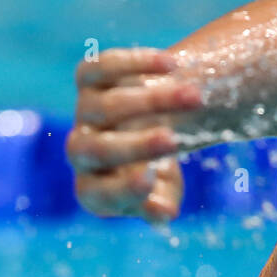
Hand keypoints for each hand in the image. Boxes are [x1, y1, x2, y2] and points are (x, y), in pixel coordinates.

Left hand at [65, 48, 201, 222]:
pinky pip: (101, 67)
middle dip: (135, 146)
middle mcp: (81, 151)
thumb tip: (162, 213)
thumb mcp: (164, 191)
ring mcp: (83, 113)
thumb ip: (160, 205)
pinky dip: (135, 63)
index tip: (150, 178)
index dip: (121, 189)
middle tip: (173, 141)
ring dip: (154, 100)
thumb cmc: (157, 169)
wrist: (152, 125)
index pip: (97, 193)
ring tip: (196, 96)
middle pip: (96, 150)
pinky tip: (172, 65)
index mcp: (93, 189)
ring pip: (107, 106)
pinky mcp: (87, 80)